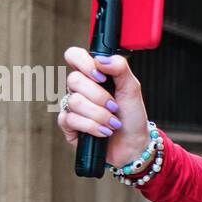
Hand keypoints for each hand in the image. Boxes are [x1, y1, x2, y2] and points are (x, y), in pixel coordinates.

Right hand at [57, 47, 150, 167]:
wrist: (134, 144)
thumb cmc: (132, 115)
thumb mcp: (132, 88)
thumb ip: (120, 68)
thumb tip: (101, 59)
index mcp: (92, 75)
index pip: (74, 56)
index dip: (84, 63)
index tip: (101, 77)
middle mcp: (79, 89)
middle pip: (74, 80)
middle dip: (99, 96)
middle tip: (114, 106)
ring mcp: (72, 106)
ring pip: (74, 102)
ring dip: (99, 114)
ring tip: (113, 122)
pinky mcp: (68, 125)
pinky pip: (70, 120)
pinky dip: (92, 127)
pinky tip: (104, 132)